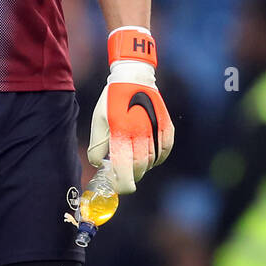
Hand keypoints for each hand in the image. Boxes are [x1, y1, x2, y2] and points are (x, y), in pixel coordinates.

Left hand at [88, 26, 173, 192]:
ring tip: (132, 159)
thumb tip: (101, 164)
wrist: (134, 77)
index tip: (119, 187)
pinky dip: (156, 158)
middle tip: (123, 175)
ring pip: (151, 161)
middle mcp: (141, 132)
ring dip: (141, 166)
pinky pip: (164, 151)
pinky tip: (147, 154)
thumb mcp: (99, 120)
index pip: (125, 168)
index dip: (123, 184)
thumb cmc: (112, 100)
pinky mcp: (167, 127)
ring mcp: (156, 129)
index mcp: (122, 132)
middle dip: (131, 176)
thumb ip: (98, 145)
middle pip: (139, 167)